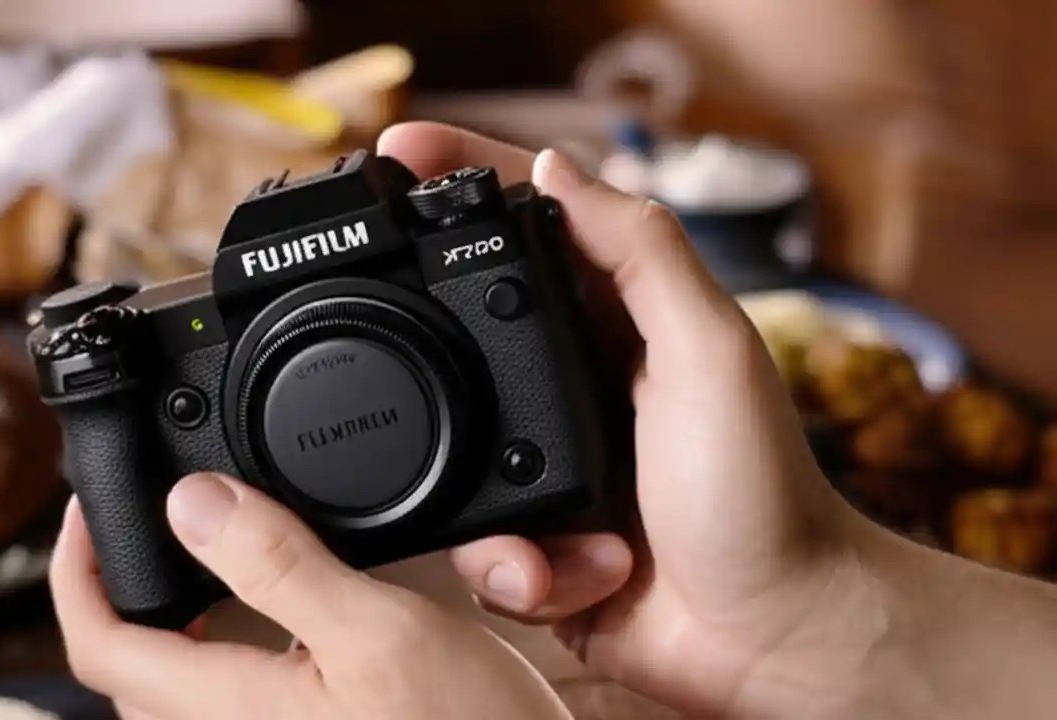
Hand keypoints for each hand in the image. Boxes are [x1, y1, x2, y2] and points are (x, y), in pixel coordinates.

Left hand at [50, 473, 573, 719]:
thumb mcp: (380, 631)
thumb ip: (281, 565)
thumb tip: (192, 502)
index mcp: (231, 711)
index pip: (100, 646)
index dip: (74, 571)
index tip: (90, 509)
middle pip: (131, 671)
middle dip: (119, 594)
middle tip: (141, 526)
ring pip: (180, 691)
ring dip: (169, 623)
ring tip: (199, 564)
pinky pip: (231, 704)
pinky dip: (220, 651)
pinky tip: (271, 625)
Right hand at [379, 123, 865, 715]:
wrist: (773, 638)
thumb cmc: (763, 496)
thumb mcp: (709, 352)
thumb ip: (641, 254)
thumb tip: (557, 165)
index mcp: (619, 321)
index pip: (529, 226)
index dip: (461, 179)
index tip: (396, 154)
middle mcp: (575, 382)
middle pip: (463, 329)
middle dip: (421, 347)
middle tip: (386, 355)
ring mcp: (546, 461)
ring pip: (449, 450)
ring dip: (484, 506)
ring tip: (550, 542)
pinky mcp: (531, 537)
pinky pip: (474, 541)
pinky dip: (517, 567)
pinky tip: (579, 576)